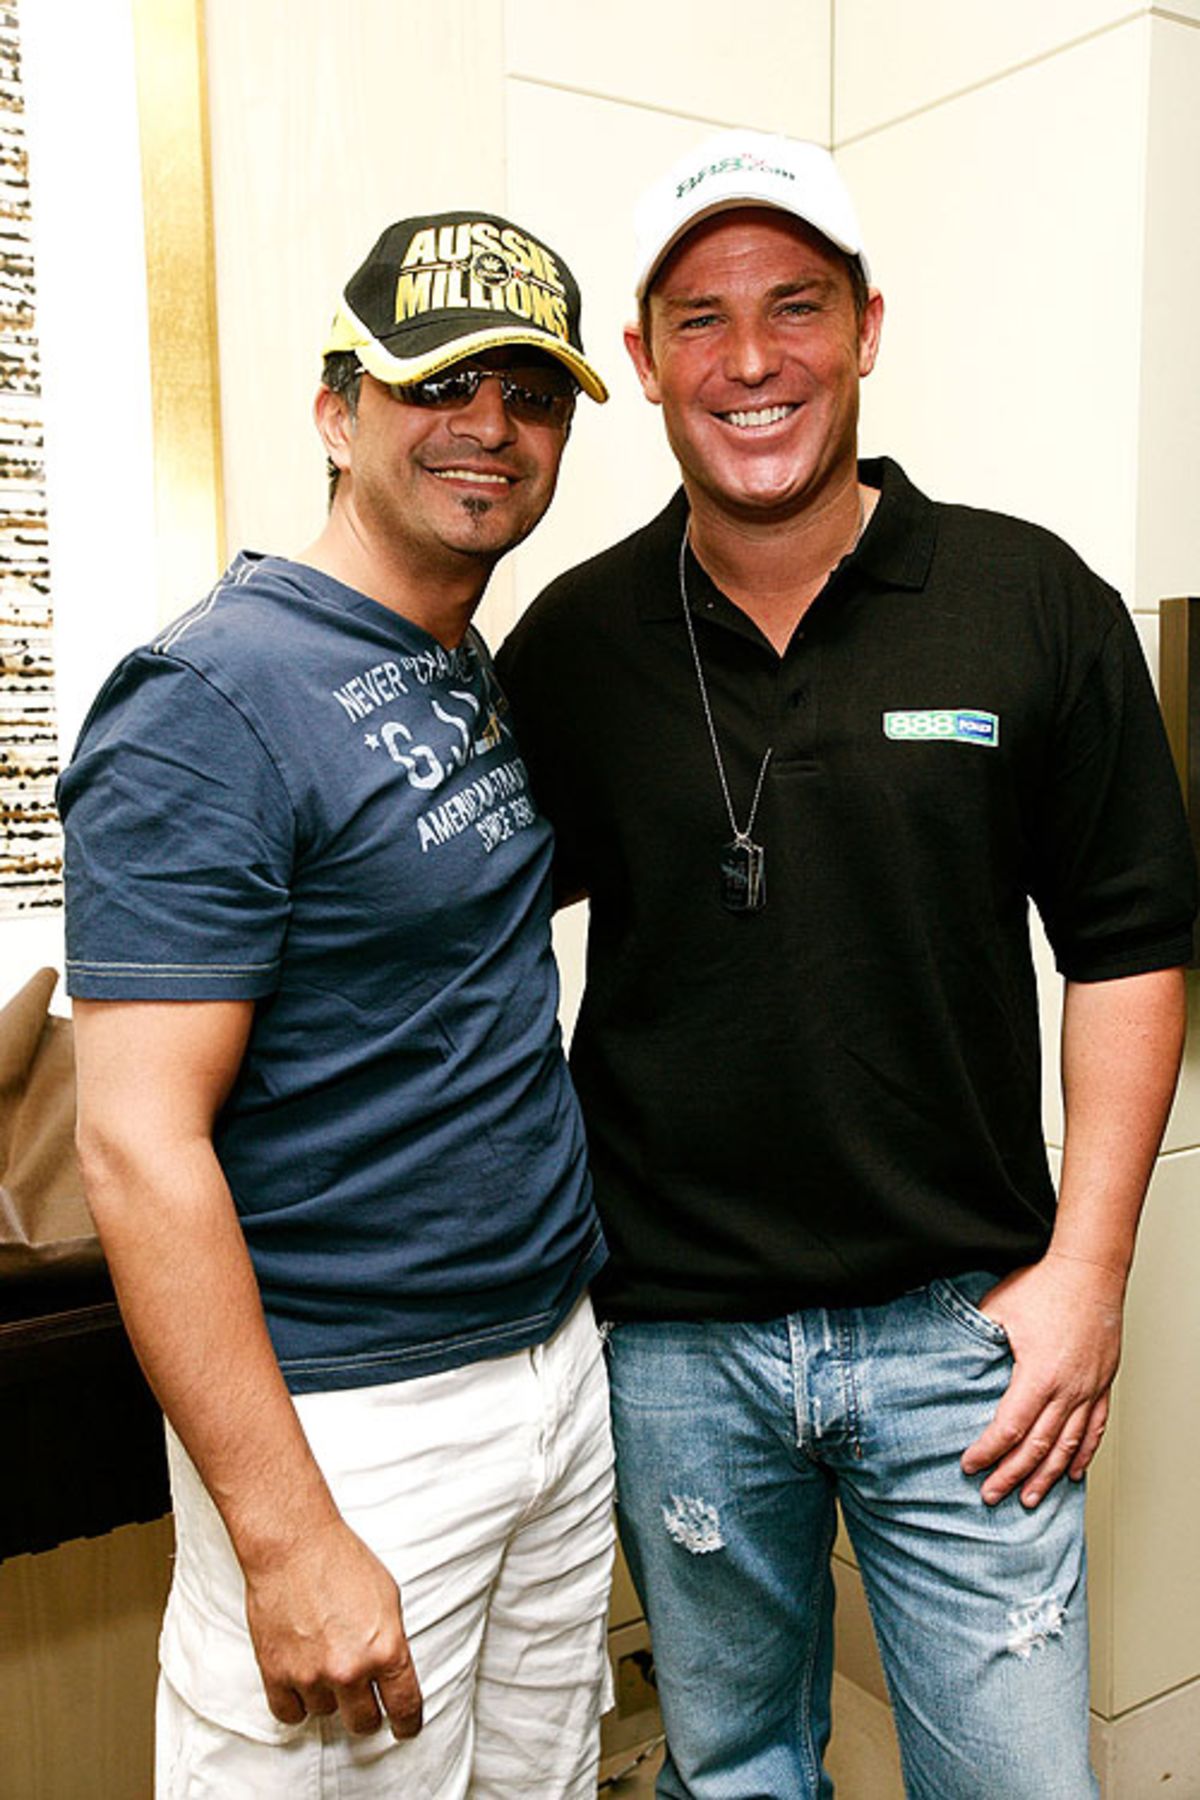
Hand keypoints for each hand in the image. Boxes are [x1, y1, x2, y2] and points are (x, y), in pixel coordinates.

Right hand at [243, 1516, 422, 1738]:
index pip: (405, 1707)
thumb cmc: (341, 1560)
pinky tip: (300, 1684)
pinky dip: (295, 1703)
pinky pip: (290, 1713)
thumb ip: (390, 1640)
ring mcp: (312, 1675)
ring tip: (322, 1662)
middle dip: (365, 1713)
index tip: (404, 1729)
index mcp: (386, 1648)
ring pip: (325, 1713)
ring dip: (327, 1696)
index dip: (407, 1724)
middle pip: (364, 1722)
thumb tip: (391, 1671)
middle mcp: (351, 1669)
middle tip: (361, 1700)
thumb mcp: (387, 1597)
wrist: (293, 1544)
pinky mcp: (277, 1674)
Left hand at [959, 1250, 1125, 1507]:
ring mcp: (1089, 1388)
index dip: (988, 1451)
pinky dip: (1083, 1453)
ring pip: (1068, 1444)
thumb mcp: (998, 1309)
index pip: (1009, 1427)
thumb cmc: (1045, 1284)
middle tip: (993, 1496)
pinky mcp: (1102, 1383)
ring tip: (1030, 1497)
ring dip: (1047, 1475)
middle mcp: (1068, 1388)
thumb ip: (975, 1337)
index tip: (971, 1466)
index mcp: (1039, 1374)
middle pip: (1037, 1446)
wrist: (1090, 1269)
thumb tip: (947, 1353)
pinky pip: (1095, 1427)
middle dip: (1012, 1474)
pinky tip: (1074, 1471)